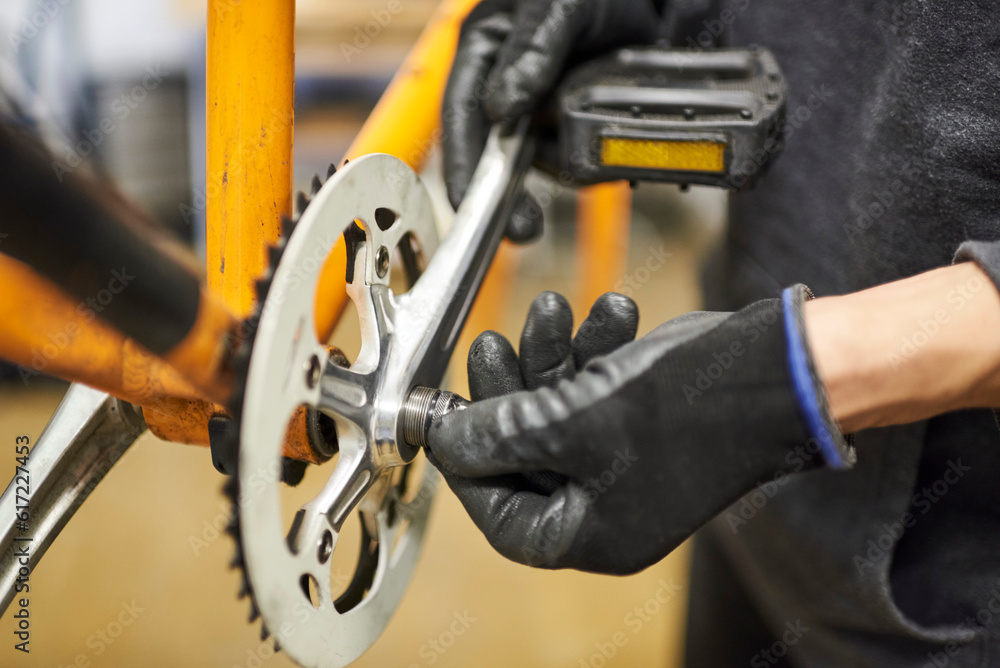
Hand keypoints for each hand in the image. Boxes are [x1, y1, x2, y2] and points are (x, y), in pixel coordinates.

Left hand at [426, 288, 850, 574]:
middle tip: (488, 347)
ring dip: (551, 356)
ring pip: (559, 413)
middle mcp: (609, 504)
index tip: (446, 419)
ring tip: (548, 309)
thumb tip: (444, 440)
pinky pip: (598, 391)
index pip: (504, 517)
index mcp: (593, 532)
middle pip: (526, 456)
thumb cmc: (686, 410)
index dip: (468, 467)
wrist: (780, 367)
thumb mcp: (569, 425)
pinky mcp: (643, 419)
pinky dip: (595, 352)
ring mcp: (628, 461)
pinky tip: (609, 313)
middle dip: (507, 393)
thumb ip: (497, 437)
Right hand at [442, 0, 664, 240]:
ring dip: (562, 165)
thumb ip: (534, 49)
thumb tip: (503, 105)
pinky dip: (587, 159)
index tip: (469, 205)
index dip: (461, 165)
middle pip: (491, 151)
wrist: (652, 1)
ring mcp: (536, 107)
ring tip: (594, 147)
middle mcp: (503, 83)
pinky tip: (608, 148)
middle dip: (506, 194)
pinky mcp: (567, 122)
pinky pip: (571, 155)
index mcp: (483, 50)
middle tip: (524, 229)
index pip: (461, 115)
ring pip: (537, 158)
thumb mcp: (564, 3)